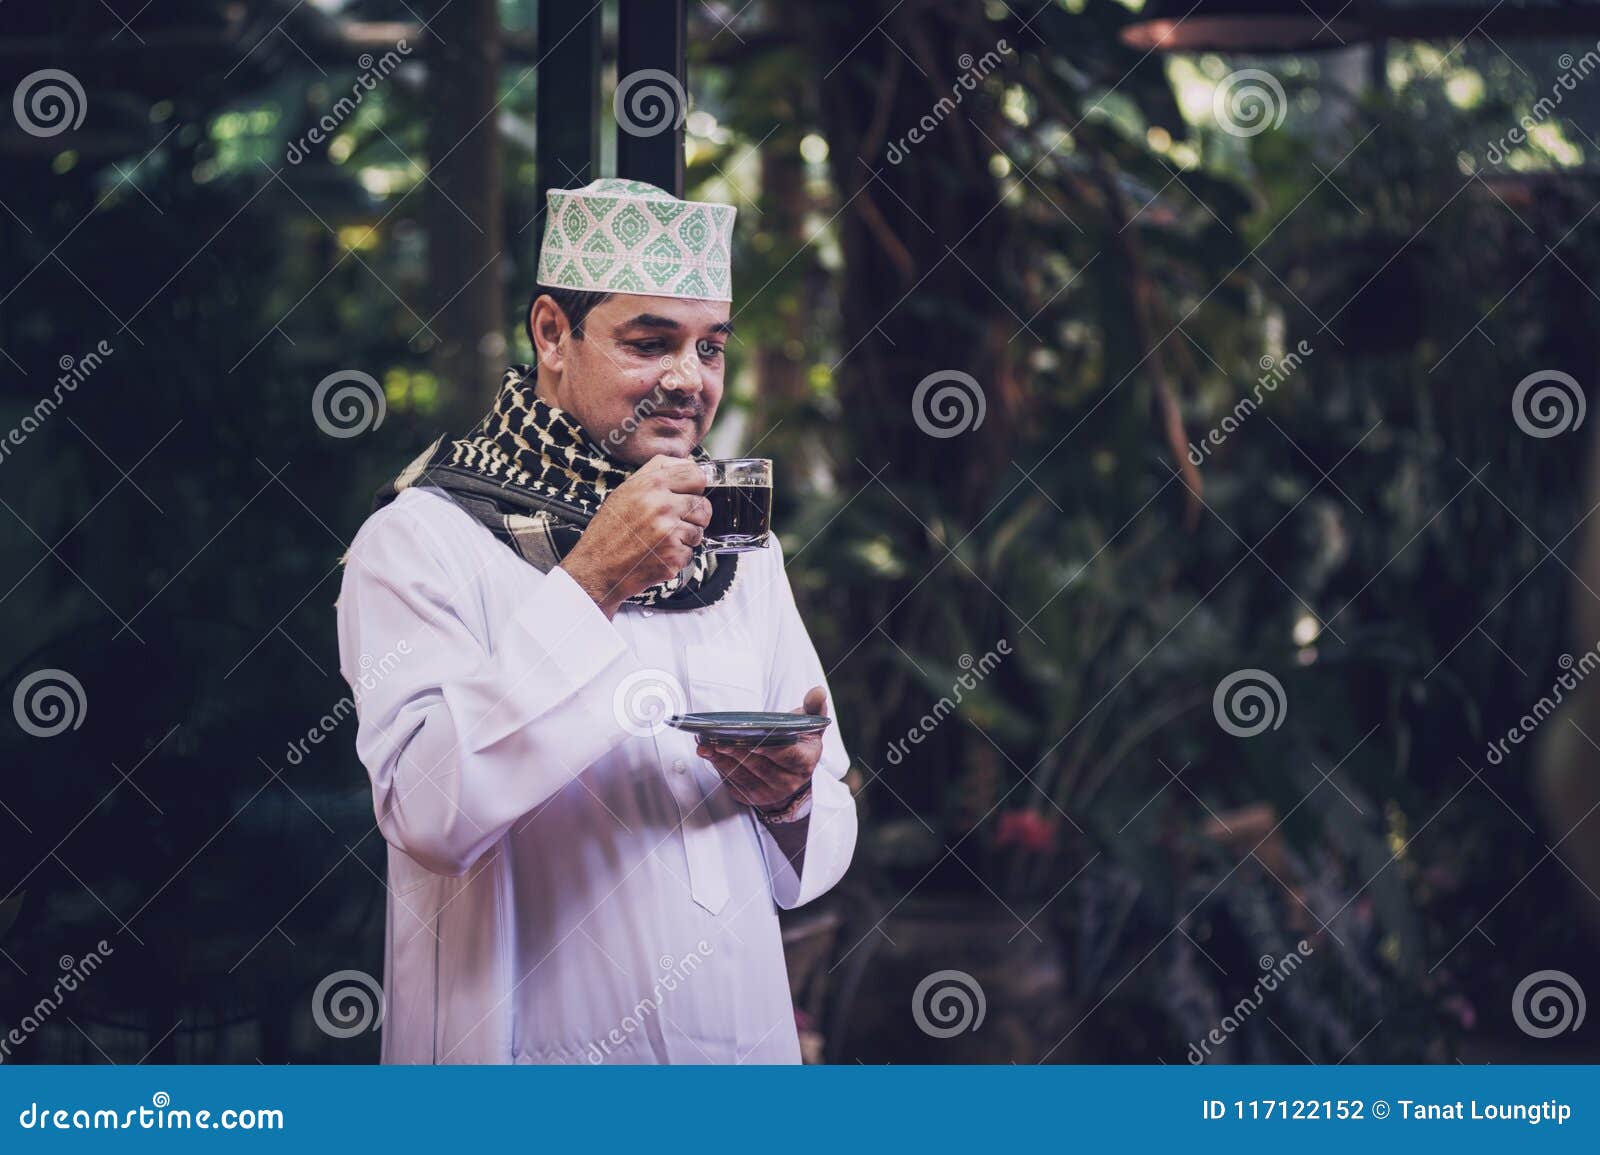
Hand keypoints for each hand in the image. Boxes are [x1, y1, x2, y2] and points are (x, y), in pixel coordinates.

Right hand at [557, 455, 711, 617]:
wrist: (595, 567)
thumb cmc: (608, 530)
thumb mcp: (626, 490)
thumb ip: (656, 472)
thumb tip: (687, 463)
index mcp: (651, 484)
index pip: (696, 475)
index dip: (696, 487)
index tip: (690, 495)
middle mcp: (662, 505)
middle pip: (704, 505)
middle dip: (694, 516)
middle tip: (675, 523)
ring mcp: (669, 532)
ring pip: (699, 531)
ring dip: (687, 538)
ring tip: (662, 540)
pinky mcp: (672, 555)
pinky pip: (691, 553)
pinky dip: (678, 557)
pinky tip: (658, 554)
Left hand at [697, 686, 827, 812]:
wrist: (792, 773)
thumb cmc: (799, 742)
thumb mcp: (810, 725)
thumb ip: (813, 707)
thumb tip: (818, 691)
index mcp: (805, 762)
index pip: (786, 754)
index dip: (767, 748)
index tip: (750, 740)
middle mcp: (789, 781)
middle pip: (758, 765)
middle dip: (736, 751)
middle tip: (716, 738)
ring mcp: (769, 792)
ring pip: (742, 774)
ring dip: (721, 758)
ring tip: (705, 743)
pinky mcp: (751, 797)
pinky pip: (732, 781)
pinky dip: (718, 766)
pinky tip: (708, 752)